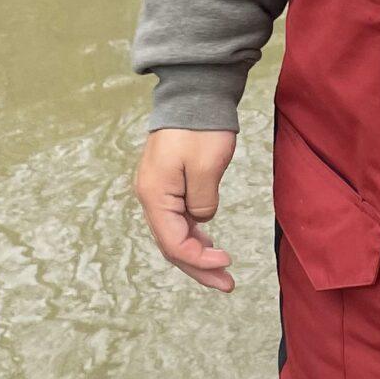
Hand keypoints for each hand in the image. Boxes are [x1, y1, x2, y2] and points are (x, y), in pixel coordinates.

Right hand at [135, 127, 238, 292]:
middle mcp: (151, 196)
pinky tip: (210, 245)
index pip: (173, 242)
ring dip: (197, 255)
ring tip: (223, 273)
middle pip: (171, 244)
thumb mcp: (206, 165)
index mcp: (155, 194)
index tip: (228, 261)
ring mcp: (158, 191)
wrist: (195, 93)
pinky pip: (179, 220)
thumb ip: (202, 201)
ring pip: (175, 234)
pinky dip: (194, 236)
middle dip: (199, 267)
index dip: (199, 259)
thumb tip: (201, 220)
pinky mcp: (169, 184)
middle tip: (227, 285)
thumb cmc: (201, 127)